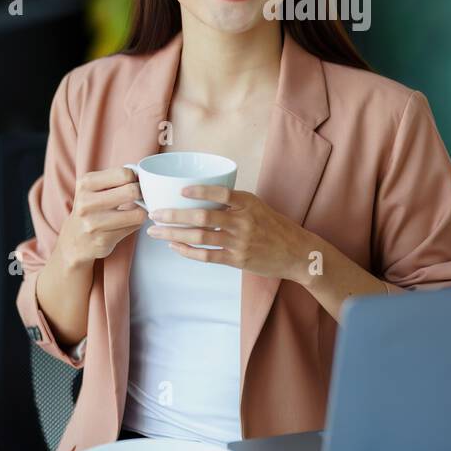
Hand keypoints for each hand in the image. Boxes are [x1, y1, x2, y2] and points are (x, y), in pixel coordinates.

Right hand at [59, 167, 145, 264]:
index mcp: (86, 183)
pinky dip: (136, 224)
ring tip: (136, 211)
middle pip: (131, 191)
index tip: (134, 184)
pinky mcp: (103, 240)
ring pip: (137, 214)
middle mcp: (86, 202)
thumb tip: (143, 175)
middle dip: (141, 194)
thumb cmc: (91, 209)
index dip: (135, 178)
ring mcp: (93, 223)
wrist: (74, 240)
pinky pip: (133, 228)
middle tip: (140, 197)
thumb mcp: (94, 188)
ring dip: (142, 212)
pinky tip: (128, 223)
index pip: (124, 174)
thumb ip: (115, 179)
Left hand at [146, 186, 311, 279]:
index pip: (220, 193)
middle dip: (174, 215)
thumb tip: (201, 199)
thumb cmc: (274, 227)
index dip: (199, 191)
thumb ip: (233, 203)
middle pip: (202, 217)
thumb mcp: (257, 207)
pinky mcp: (237, 260)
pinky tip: (174, 247)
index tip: (179, 190)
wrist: (296, 253)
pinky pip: (207, 255)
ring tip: (156, 232)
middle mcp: (243, 221)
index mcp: (248, 203)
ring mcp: (239, 242)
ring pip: (200, 237)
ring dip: (174, 234)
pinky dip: (188, 251)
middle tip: (155, 213)